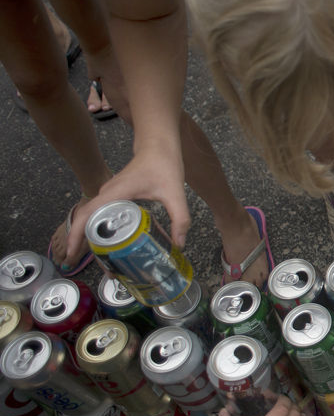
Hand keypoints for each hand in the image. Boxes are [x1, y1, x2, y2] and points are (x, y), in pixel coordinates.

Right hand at [65, 147, 188, 266]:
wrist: (158, 144)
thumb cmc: (163, 163)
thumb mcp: (175, 193)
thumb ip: (180, 218)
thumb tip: (179, 244)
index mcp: (115, 193)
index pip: (86, 216)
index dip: (75, 236)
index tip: (71, 254)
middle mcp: (107, 194)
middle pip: (87, 223)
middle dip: (88, 246)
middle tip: (106, 270)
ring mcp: (109, 194)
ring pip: (94, 220)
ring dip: (97, 240)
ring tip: (110, 263)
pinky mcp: (115, 195)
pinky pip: (103, 215)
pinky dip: (105, 231)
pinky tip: (118, 244)